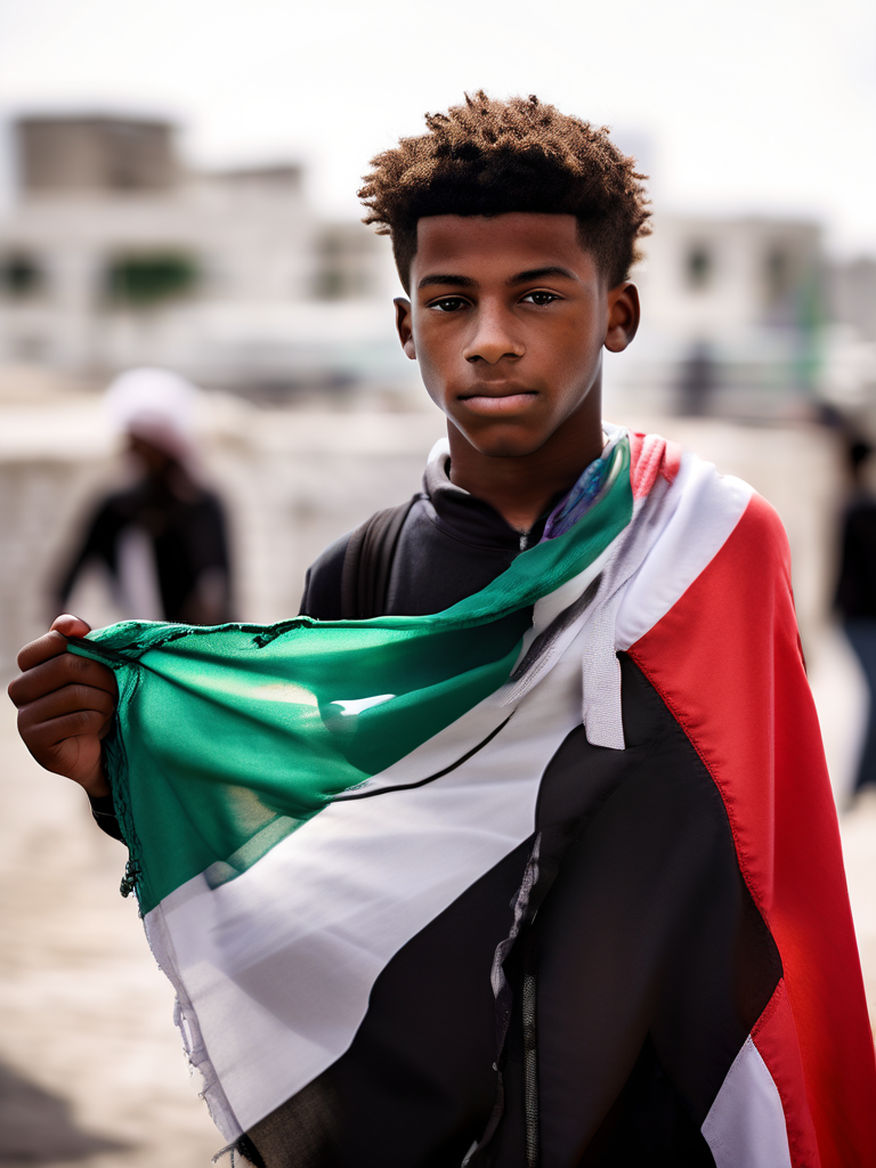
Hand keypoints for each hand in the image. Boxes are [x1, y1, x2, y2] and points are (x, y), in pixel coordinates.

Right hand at [7, 614, 117, 797]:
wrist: (98, 750)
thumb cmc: (95, 702)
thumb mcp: (92, 668)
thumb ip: (80, 641)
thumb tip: (71, 625)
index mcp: (29, 669)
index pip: (42, 645)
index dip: (67, 640)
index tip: (89, 640)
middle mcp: (19, 690)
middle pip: (66, 665)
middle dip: (101, 675)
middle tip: (114, 687)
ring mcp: (24, 718)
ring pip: (75, 694)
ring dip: (104, 701)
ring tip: (108, 708)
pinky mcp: (37, 742)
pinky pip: (78, 720)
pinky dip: (98, 721)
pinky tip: (99, 726)